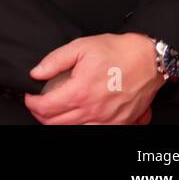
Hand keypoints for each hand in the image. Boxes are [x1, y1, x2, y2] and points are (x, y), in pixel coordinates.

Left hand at [24, 33, 163, 124]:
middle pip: (55, 123)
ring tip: (53, 112)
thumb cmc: (117, 52)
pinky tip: (75, 119)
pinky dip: (79, 128)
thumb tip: (36, 73)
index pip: (46, 108)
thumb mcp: (81, 47)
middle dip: (41, 115)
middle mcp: (93, 110)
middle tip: (38, 105)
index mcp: (80, 91)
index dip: (32, 103)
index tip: (30, 97)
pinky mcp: (119, 124)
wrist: (148, 60)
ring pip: (72, 131)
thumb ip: (54, 61)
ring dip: (57, 124)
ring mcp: (107, 120)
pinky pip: (93, 133)